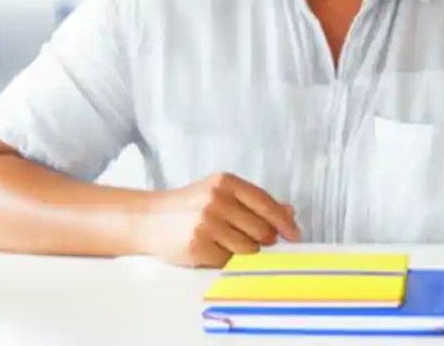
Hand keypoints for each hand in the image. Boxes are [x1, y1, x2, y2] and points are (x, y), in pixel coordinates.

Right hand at [146, 172, 299, 267]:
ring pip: (247, 249)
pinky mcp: (197, 246)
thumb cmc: (189, 206)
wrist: (148, 219)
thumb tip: (288, 212)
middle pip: (261, 229)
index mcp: (226, 182)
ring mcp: (206, 223)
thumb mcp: (219, 194)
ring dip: (245, 251)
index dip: (284, 222)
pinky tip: (211, 249)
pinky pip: (228, 261)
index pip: (266, 203)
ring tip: (227, 242)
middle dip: (264, 240)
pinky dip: (225, 259)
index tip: (294, 235)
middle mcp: (217, 200)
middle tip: (255, 241)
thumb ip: (253, 202)